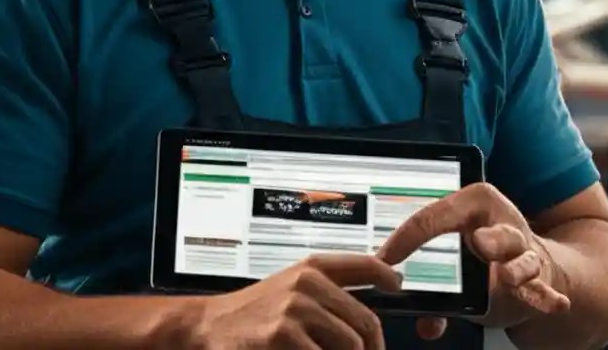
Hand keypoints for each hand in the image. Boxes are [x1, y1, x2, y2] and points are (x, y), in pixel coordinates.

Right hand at [193, 254, 401, 349]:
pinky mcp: (283, 336)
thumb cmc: (254, 312)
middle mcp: (306, 285)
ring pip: (351, 347)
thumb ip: (330, 289)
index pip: (362, 265)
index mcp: (310, 269)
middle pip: (366, 323)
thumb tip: (385, 284)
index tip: (397, 285)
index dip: (385, 275)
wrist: (210, 326)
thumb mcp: (290, 287)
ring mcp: (294, 311)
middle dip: (372, 349)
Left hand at [376, 182, 570, 339]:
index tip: (385, 260)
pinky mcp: (539, 274)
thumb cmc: (480, 253)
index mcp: (470, 202)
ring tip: (506, 275)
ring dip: (514, 268)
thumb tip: (425, 322)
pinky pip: (542, 286)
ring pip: (520, 255)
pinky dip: (546, 295)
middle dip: (489, 238)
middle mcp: (499, 220)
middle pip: (493, 230)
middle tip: (479, 243)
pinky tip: (555, 303)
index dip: (407, 240)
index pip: (434, 216)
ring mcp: (521, 248)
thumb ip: (436, 290)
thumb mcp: (453, 259)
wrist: (529, 260)